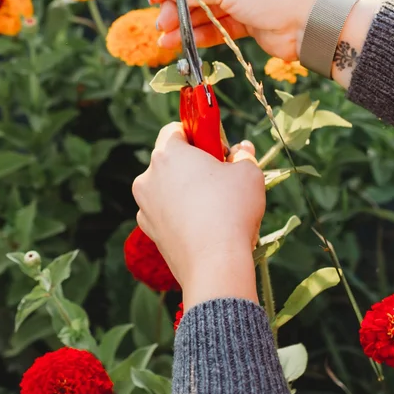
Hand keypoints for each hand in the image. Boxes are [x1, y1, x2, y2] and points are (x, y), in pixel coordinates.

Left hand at [132, 124, 264, 307]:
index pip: (175, 129)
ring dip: (187, 190)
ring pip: (167, 188)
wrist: (214, 264)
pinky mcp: (149, 230)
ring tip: (216, 206)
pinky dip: (181, 214)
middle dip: (194, 164)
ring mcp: (145, 205)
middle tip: (221, 176)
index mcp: (168, 153)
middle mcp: (148, 176)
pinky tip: (204, 225)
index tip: (217, 148)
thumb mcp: (248, 174)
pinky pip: (166, 212)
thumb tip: (242, 150)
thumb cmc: (231, 210)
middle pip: (171, 159)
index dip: (199, 134)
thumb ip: (243, 155)